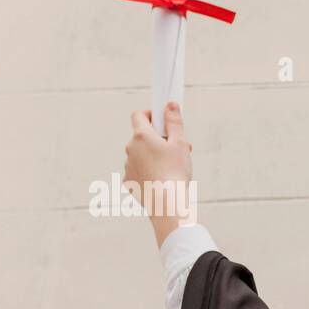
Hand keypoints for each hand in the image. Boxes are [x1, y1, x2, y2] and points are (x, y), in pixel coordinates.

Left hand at [123, 102, 194, 247]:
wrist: (167, 203)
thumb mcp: (180, 143)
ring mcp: (128, 165)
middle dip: (158, 139)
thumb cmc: (175, 172)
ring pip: (141, 155)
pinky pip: (139, 171)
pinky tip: (162, 181)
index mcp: (141, 135)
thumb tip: (170, 105)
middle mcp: (130, 148)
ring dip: (154, 156)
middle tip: (176, 149)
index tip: (162, 120)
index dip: (151, 114)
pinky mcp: (129, 181)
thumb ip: (174, 121)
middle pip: (142, 136)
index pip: (139, 115)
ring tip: (171, 168)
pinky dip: (149, 172)